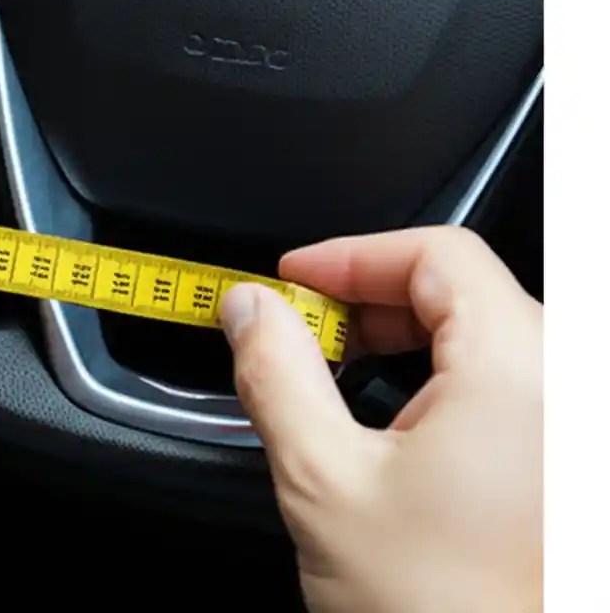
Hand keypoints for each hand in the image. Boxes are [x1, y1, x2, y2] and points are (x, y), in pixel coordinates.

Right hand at [220, 227, 541, 612]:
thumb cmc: (442, 609)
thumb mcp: (324, 481)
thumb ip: (277, 375)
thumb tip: (252, 311)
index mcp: (523, 367)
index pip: (435, 252)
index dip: (348, 255)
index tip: (291, 280)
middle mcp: (570, 384)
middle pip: (461, 287)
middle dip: (367, 297)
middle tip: (298, 330)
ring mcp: (576, 422)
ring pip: (485, 332)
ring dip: (402, 337)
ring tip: (337, 377)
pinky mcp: (567, 459)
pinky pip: (509, 379)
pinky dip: (443, 376)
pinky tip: (394, 418)